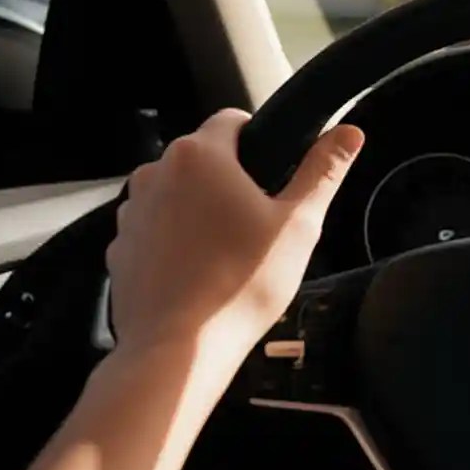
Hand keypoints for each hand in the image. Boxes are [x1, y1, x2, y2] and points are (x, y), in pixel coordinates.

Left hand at [107, 109, 364, 364]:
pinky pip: (155, 231)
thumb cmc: (243, 283)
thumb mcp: (299, 224)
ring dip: (199, 211)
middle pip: (203, 159)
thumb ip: (324, 171)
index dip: (260, 142)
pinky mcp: (119, 249)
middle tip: (259, 226)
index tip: (276, 178)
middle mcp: (154, 172)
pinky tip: (199, 275)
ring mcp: (130, 212)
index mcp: (200, 155)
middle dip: (230, 181)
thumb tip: (350, 132)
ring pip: (177, 195)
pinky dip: (175, 243)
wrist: (179, 349)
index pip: (233, 120)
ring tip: (228, 255)